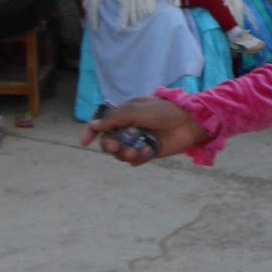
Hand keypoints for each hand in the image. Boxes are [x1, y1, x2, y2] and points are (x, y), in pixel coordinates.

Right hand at [81, 97, 209, 164]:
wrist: (188, 123)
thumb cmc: (163, 112)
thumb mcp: (135, 110)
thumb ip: (113, 118)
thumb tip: (94, 125)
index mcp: (124, 114)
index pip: (102, 123)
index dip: (90, 132)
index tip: (84, 142)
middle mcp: (129, 128)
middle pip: (108, 141)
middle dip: (110, 146)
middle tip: (117, 147)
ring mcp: (138, 141)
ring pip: (120, 153)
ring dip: (125, 154)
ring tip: (136, 151)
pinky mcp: (148, 152)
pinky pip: (135, 160)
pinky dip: (139, 158)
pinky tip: (149, 151)